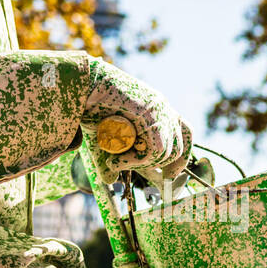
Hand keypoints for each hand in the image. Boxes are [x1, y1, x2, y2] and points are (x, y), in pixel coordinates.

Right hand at [82, 59, 192, 184]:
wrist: (81, 86)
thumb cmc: (89, 108)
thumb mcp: (102, 140)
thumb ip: (109, 159)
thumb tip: (111, 181)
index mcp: (158, 110)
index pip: (185, 135)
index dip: (179, 159)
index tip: (168, 177)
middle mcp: (162, 109)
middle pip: (179, 147)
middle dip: (156, 166)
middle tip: (127, 166)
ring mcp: (159, 109)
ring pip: (166, 152)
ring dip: (139, 164)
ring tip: (115, 161)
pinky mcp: (151, 112)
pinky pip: (155, 149)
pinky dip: (135, 160)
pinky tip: (117, 159)